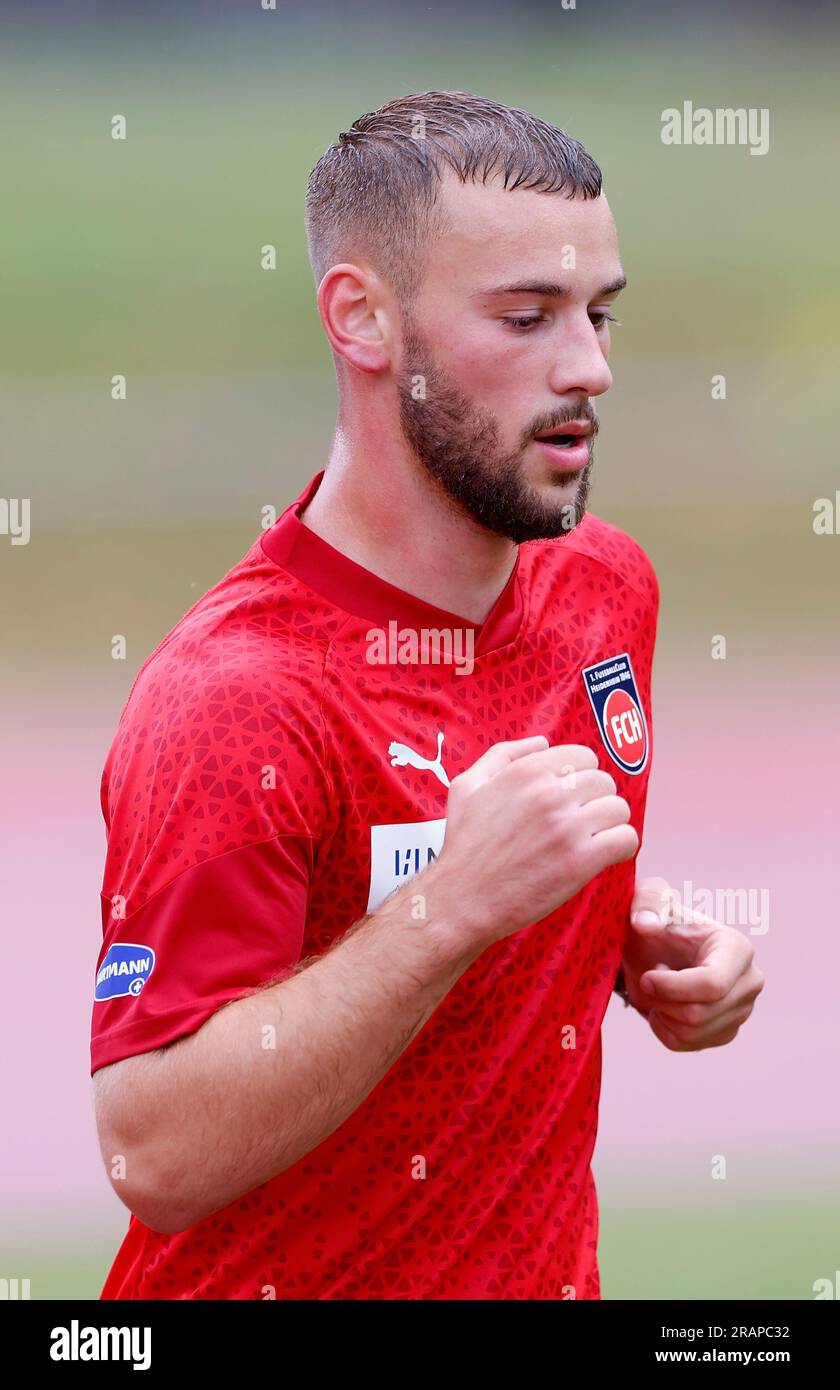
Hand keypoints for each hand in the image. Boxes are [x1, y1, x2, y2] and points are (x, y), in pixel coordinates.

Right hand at [434, 736, 638, 947]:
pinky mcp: (580, 861)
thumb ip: (504, 755)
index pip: (584, 756)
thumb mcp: (468, 785)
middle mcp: (550, 794)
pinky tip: (603, 855)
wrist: (462, 898)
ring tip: (593, 839)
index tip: (572, 797)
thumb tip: (543, 742)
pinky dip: (621, 847)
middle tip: (581, 821)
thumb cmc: (464, 843)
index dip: (581, 776)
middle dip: (595, 800)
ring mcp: (568, 827)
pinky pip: (626, 839)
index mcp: (527, 771)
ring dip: (609, 824)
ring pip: (618, 809)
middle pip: (604, 782)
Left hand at [621, 876, 764, 1050]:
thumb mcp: (648, 900)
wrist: (656, 949)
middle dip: (662, 1000)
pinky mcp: (726, 1031)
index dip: (671, 987)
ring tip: (660, 989)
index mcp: (736, 948)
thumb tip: (646, 924)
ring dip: (662, 1014)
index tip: (647, 976)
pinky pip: (688, 1045)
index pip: (711, 985)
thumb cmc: (656, 922)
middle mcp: (749, 981)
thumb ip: (647, 901)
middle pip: (699, 1014)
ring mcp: (742, 1009)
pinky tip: (664, 1005)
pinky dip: (665, 1029)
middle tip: (649, 980)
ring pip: (693, 1033)